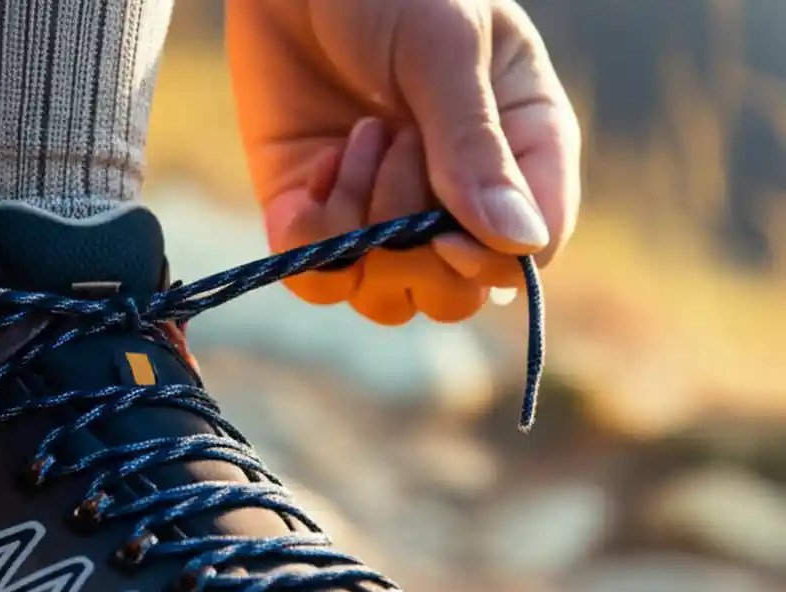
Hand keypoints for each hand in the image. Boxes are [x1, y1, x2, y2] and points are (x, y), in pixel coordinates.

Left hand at [228, 0, 579, 324]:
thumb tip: (520, 244)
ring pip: (385, 297)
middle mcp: (454, 199)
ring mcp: (380, 214)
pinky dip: (310, 240)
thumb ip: (474, 144)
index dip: (488, 261)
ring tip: (359, 137)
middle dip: (418, 245)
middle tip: (397, 142)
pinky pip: (318, 278)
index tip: (446, 228)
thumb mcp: (445, 49)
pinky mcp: (313, 216)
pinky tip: (315, 169)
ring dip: (365, 230)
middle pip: (454, 295)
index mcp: (521, 152)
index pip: (526, 256)